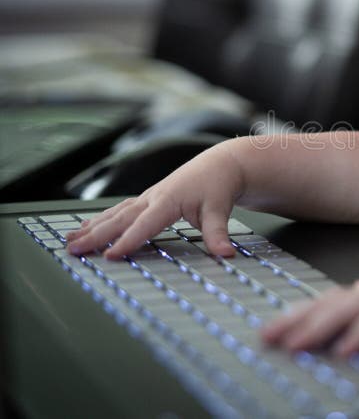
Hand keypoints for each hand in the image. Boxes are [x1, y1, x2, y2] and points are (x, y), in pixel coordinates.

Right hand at [66, 141, 243, 258]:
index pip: (145, 225)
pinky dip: (101, 219)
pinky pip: (119, 210)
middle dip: (95, 235)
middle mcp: (153, 197)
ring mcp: (147, 197)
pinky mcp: (147, 198)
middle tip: (73, 250)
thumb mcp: (220, 209)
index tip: (110, 256)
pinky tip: (86, 227)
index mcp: (169, 200)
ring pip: (115, 213)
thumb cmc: (218, 185)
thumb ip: (218, 233)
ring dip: (92, 227)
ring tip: (70, 240)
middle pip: (120, 219)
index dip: (127, 241)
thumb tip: (225, 254)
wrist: (220, 164)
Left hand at [261, 258, 358, 355]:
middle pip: (326, 306)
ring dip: (319, 328)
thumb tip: (350, 309)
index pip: (323, 304)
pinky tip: (347, 350)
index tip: (268, 330)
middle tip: (266, 338)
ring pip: (346, 311)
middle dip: (294, 321)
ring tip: (295, 345)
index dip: (294, 316)